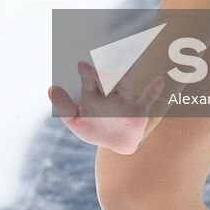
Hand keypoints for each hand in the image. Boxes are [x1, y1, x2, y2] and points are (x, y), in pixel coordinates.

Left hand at [47, 60, 165, 154]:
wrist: (116, 144)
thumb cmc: (94, 128)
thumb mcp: (76, 120)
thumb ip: (64, 106)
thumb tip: (50, 88)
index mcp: (93, 93)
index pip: (89, 80)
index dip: (86, 72)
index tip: (82, 65)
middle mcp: (110, 93)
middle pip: (108, 79)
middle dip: (104, 73)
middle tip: (99, 67)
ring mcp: (126, 100)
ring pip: (127, 86)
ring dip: (126, 78)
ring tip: (123, 73)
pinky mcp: (139, 111)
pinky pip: (148, 99)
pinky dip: (154, 89)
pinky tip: (159, 79)